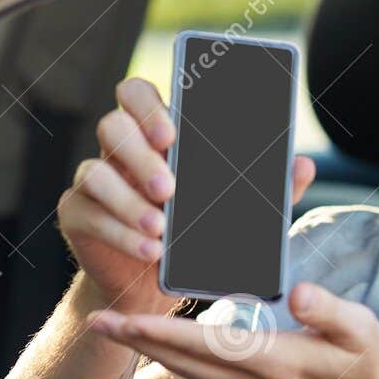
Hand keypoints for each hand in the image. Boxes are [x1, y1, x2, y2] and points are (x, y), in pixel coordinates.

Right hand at [59, 76, 315, 316]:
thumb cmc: (195, 234)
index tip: (172, 133)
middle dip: (142, 156)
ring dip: (129, 200)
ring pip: (95, 171)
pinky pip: (89, 213)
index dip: (148, 104)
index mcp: (153, 134)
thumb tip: (302, 165)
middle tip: (171, 189)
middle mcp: (118, 150)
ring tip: (161, 228)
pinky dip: (121, 233)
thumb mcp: (234, 211)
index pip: (136, 94)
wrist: (153, 284)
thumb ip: (267, 187)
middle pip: (113, 126)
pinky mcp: (76, 214)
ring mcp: (91, 180)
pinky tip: (150, 249)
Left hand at [86, 281, 378, 378]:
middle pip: (179, 360)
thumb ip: (330, 312)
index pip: (203, 345)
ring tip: (115, 330)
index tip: (123, 319)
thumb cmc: (369, 376)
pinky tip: (160, 344)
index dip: (160, 332)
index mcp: (273, 361)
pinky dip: (172, 356)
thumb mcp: (363, 336)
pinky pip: (199, 374)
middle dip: (135, 340)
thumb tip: (298, 292)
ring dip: (147, 349)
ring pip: (184, 369)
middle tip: (95, 322)